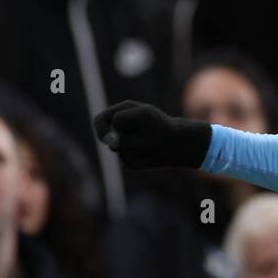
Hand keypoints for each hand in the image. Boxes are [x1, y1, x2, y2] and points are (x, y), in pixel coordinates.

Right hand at [93, 100, 211, 169]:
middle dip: (124, 141)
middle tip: (143, 138)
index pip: (99, 120)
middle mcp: (120, 129)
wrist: (178, 143)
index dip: (101, 129)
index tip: (108, 138)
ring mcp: (124, 144)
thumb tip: (109, 138)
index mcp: (121, 113)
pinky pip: (128, 164)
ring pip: (118, 153)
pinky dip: (142, 160)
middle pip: (107, 139)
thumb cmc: (162, 125)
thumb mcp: (144, 116)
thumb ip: (124, 120)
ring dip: (136, 149)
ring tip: (151, 143)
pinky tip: (152, 154)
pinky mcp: (130, 158)